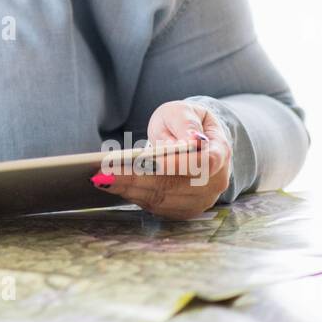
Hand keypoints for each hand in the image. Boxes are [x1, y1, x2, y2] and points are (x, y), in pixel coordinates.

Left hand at [97, 100, 232, 219]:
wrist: (191, 138)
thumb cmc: (184, 122)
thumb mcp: (184, 111)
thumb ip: (186, 123)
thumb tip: (191, 140)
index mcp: (220, 151)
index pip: (203, 163)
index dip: (178, 164)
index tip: (151, 162)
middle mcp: (215, 181)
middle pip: (176, 185)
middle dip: (138, 178)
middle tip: (106, 172)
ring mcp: (201, 199)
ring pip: (163, 199)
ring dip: (130, 189)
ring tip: (102, 178)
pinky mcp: (184, 210)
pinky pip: (157, 207)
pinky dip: (133, 196)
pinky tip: (112, 186)